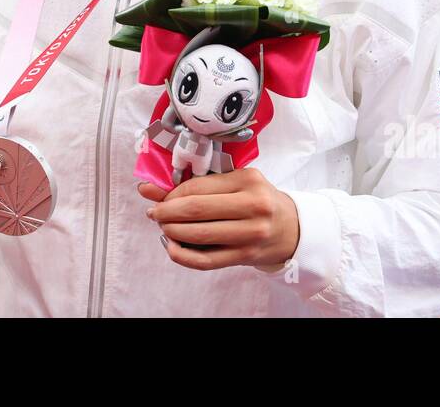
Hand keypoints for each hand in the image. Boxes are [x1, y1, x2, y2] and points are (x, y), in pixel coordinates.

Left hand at [137, 167, 299, 270]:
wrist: (291, 228)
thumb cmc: (258, 201)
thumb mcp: (235, 184)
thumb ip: (196, 185)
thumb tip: (148, 188)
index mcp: (248, 180)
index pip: (199, 186)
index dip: (172, 193)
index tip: (158, 197)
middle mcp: (253, 205)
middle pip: (196, 210)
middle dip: (167, 212)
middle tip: (155, 213)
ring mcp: (251, 233)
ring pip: (199, 235)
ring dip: (172, 231)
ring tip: (164, 227)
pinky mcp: (246, 256)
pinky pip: (206, 260)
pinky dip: (182, 254)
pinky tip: (172, 246)